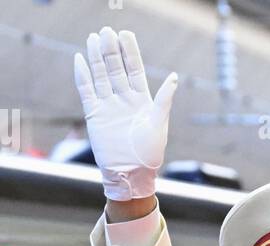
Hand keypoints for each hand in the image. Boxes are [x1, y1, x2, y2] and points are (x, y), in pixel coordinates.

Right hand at [74, 28, 176, 200]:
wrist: (131, 175)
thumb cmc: (149, 154)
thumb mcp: (159, 125)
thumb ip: (163, 100)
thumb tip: (174, 78)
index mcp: (142, 100)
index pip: (134, 69)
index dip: (130, 52)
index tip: (125, 34)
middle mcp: (124, 99)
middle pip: (115, 68)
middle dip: (111, 50)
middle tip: (107, 32)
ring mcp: (108, 105)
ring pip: (100, 75)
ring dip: (96, 57)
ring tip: (94, 38)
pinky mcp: (94, 114)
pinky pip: (86, 90)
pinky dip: (83, 75)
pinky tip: (80, 59)